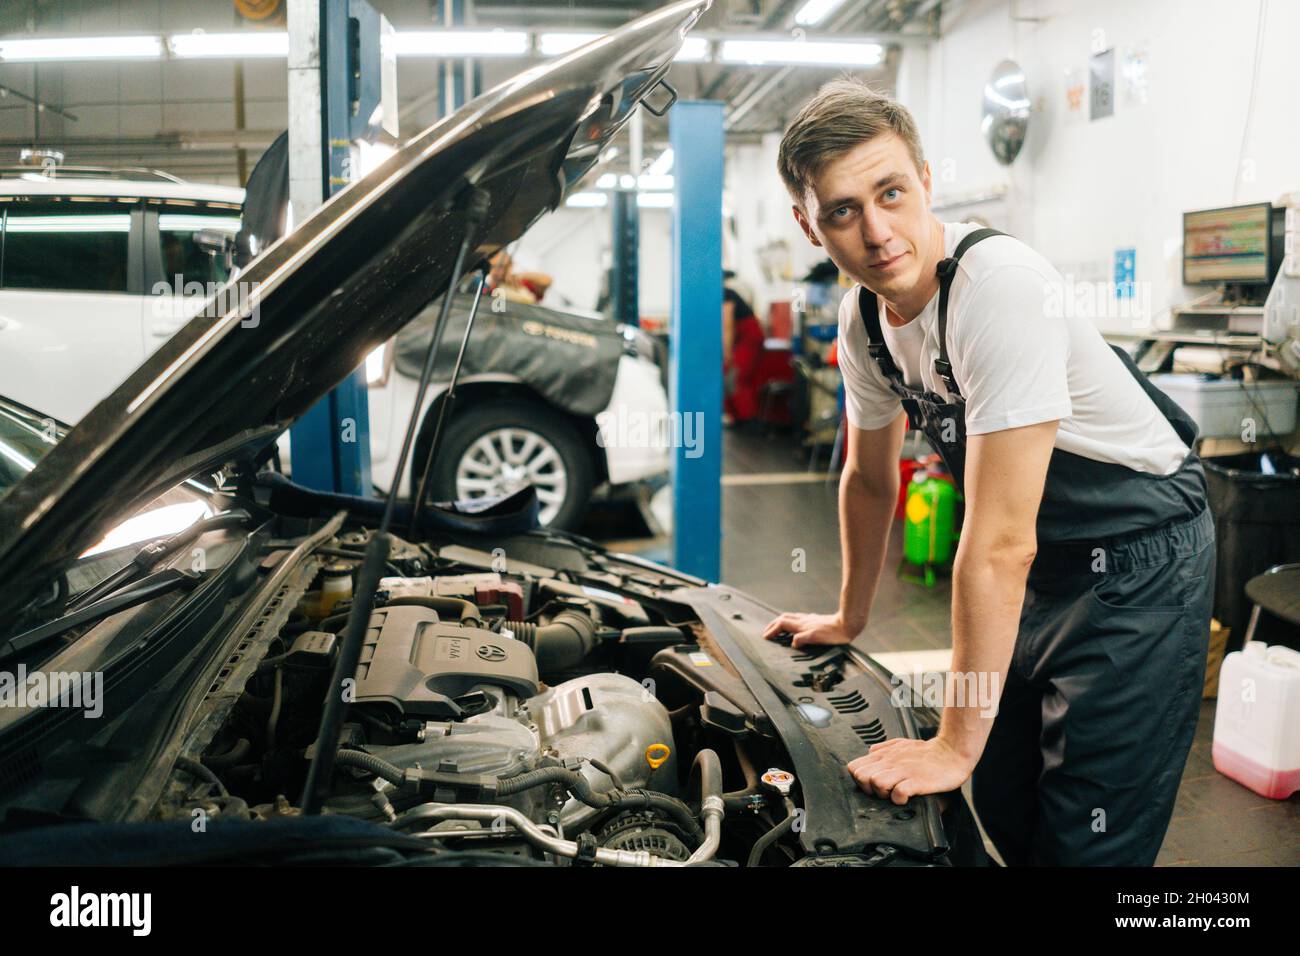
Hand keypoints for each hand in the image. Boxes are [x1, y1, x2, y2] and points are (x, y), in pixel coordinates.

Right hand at [761, 611, 856, 648]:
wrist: (848, 624)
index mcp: (802, 625)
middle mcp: (803, 620)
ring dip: (780, 622)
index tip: (765, 637)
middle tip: (766, 632)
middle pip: (783, 618)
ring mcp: (809, 619)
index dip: (772, 630)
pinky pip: (798, 619)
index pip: (781, 624)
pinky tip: (795, 627)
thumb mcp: (817, 638)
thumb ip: (803, 639)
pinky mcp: (815, 620)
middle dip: (773, 625)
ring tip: (776, 629)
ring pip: (790, 617)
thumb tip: (792, 643)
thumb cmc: (834, 633)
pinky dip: (791, 622)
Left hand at [847, 737, 975, 804]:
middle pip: (861, 776)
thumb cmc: (927, 751)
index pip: (854, 767)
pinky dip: (900, 799)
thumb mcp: (901, 743)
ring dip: (883, 794)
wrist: (952, 752)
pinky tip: (906, 797)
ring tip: (894, 794)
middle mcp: (891, 762)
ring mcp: (904, 771)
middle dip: (868, 788)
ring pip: (876, 783)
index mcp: (885, 755)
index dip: (859, 779)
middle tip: (881, 791)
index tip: (870, 785)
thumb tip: (870, 751)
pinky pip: (898, 793)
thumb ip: (883, 748)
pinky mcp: (917, 781)